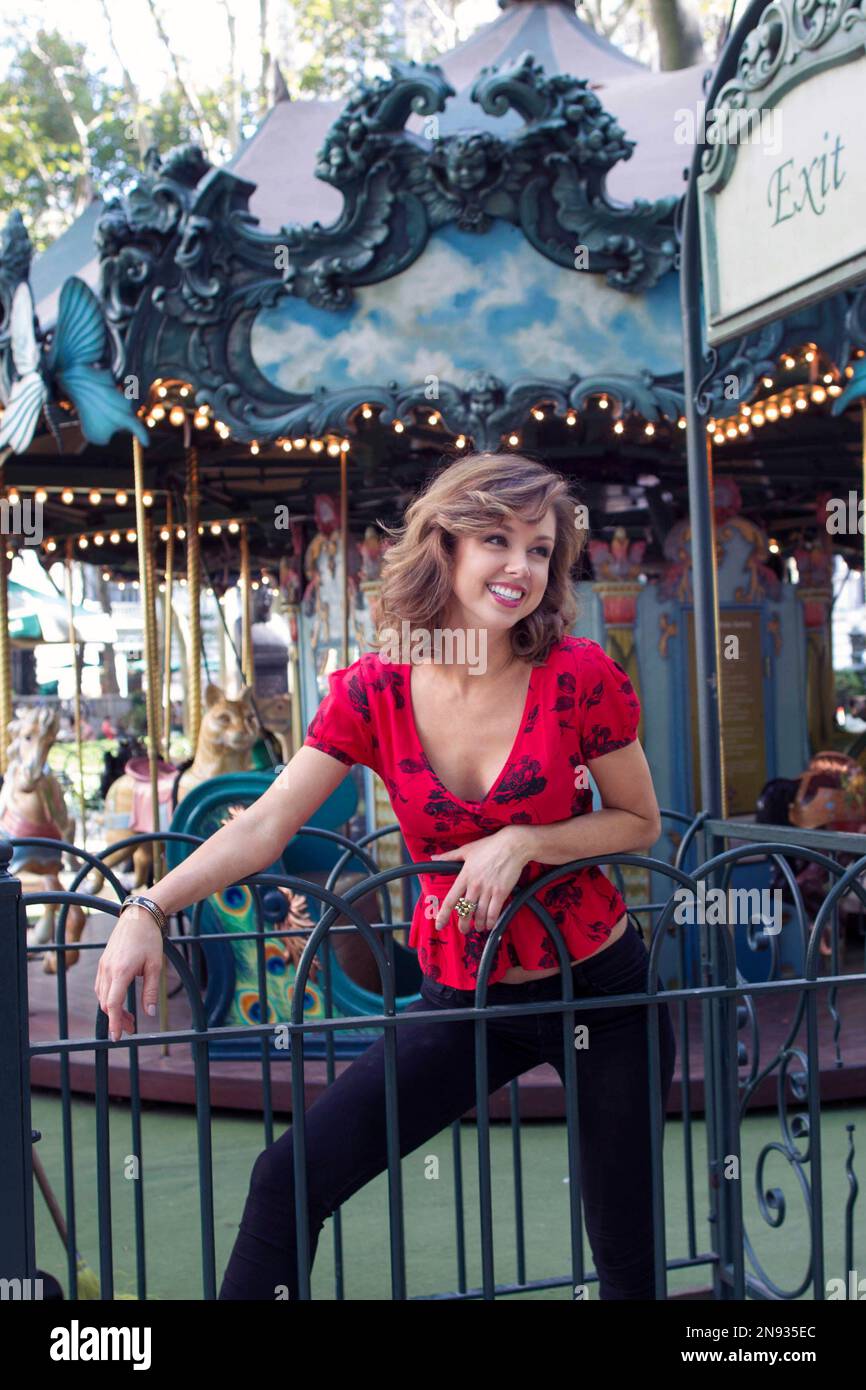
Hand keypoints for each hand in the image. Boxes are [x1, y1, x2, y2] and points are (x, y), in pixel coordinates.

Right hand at [94, 908, 163, 1041]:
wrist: (137, 917)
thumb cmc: (149, 940)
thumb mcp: (155, 966)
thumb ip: (151, 991)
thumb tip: (150, 1013)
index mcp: (121, 971)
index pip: (113, 1004)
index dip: (114, 1023)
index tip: (117, 1037)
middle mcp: (107, 970)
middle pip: (106, 1003)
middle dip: (117, 1019)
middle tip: (132, 1029)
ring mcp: (103, 966)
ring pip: (102, 996)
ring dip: (113, 1010)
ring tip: (130, 1018)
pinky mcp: (103, 963)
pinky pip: (101, 986)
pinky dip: (108, 998)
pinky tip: (119, 1001)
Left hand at [430, 827, 530, 932]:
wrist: (512, 845)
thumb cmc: (489, 846)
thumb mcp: (466, 850)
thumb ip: (449, 856)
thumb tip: (433, 858)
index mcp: (464, 876)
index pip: (450, 900)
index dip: (443, 915)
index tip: (439, 925)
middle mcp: (475, 885)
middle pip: (465, 911)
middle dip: (463, 924)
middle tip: (463, 930)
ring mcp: (488, 890)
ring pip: (480, 915)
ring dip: (478, 925)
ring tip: (477, 928)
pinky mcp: (501, 892)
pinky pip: (494, 912)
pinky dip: (491, 921)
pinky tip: (490, 924)